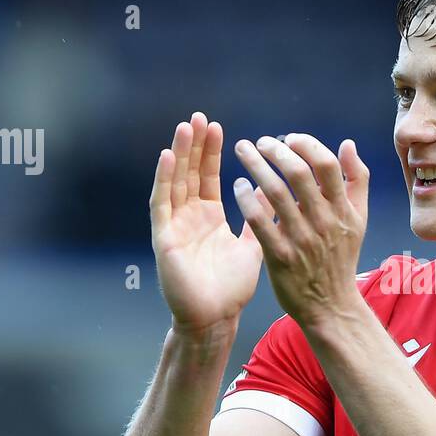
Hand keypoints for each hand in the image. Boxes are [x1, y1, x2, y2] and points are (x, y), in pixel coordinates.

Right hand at [150, 112, 267, 336]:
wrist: (216, 319)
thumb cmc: (232, 288)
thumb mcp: (251, 245)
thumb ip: (259, 217)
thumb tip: (273, 189)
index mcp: (208, 217)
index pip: (207, 177)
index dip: (211, 152)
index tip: (218, 128)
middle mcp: (188, 217)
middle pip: (189, 173)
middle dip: (194, 145)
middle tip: (200, 117)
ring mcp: (174, 225)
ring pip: (175, 182)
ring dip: (179, 154)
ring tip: (186, 127)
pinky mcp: (163, 237)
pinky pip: (162, 203)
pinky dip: (164, 179)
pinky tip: (168, 157)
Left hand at [231, 133, 369, 328]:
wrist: (330, 305)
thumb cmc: (341, 257)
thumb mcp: (358, 219)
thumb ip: (357, 180)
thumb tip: (348, 144)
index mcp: (343, 210)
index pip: (326, 165)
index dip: (306, 145)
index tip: (289, 138)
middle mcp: (323, 222)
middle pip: (298, 173)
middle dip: (276, 150)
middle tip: (260, 141)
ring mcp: (301, 240)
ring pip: (275, 192)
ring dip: (256, 166)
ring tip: (243, 151)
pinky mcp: (280, 256)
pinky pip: (259, 221)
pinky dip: (247, 199)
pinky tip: (238, 186)